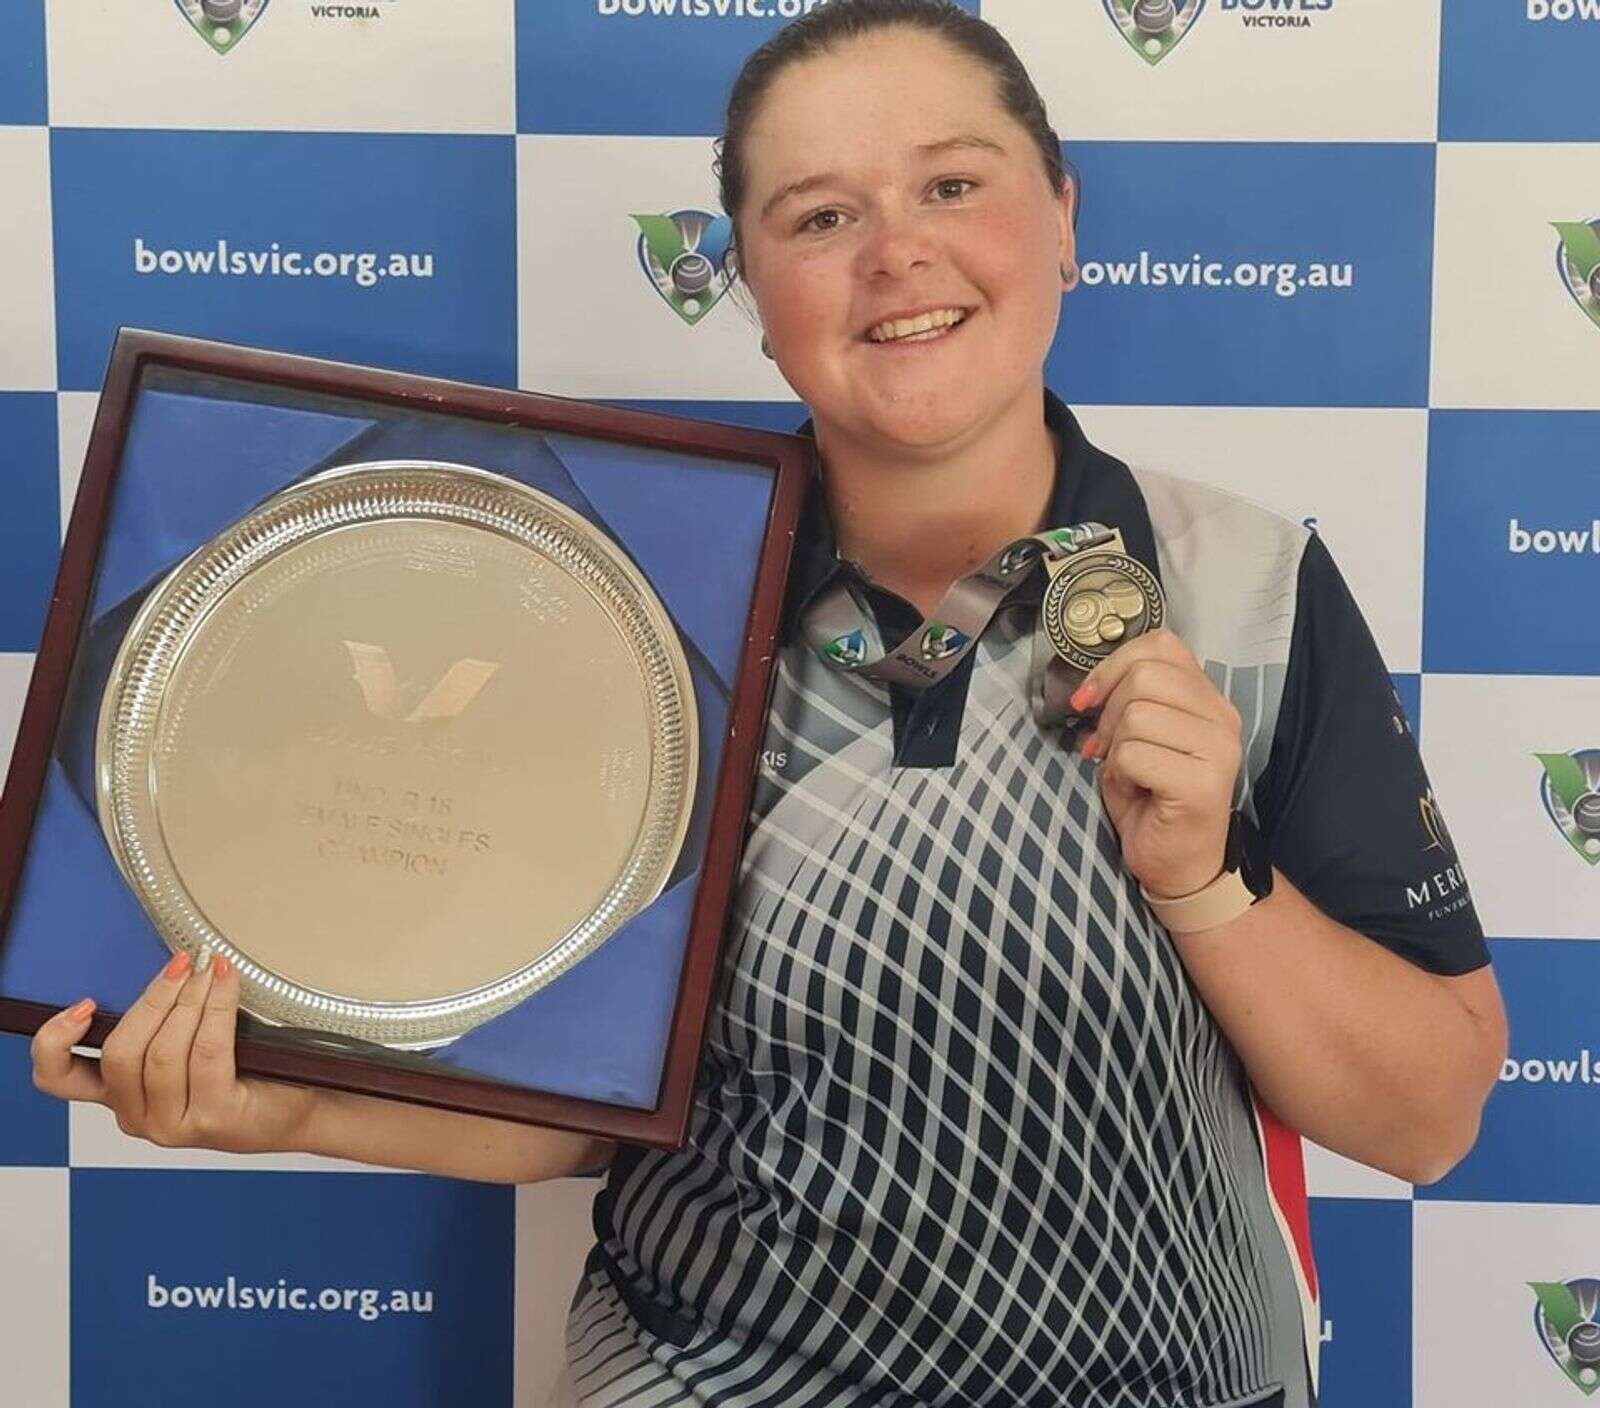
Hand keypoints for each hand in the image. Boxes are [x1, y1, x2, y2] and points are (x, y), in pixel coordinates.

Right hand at [30, 949, 317, 1156]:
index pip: (59, 1078)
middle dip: (152, 999)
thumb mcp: (188, 1047)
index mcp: (120, 1096)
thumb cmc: (244, 1071)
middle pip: (122, 1053)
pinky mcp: (212, 1119)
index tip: (83, 1006)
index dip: (57, 1041)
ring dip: (187, 1001)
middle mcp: (138, 1117)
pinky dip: (217, 1008)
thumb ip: (162, 1023)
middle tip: (181, 963)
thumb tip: (166, 965)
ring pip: (163, 1053)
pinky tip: (226, 981)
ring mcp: (173, 1125)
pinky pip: (206, 1053)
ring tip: (209, 969)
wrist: (298, 1108)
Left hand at [1071, 628, 1240, 901]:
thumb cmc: (1153, 800)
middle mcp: (1223, 717)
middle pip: (1145, 676)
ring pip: (1137, 714)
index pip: (1161, 645)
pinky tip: (1134, 791)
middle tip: (1107, 747)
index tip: (1087, 700)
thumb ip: (1130, 700)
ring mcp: (1218, 750)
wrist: (1181, 867)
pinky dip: (1119, 773)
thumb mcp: (1140, 738)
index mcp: (1209, 699)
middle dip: (1110, 711)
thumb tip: (1089, 689)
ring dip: (1115, 748)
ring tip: (1127, 773)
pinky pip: (1134, 753)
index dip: (1113, 666)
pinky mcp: (1201, 783)